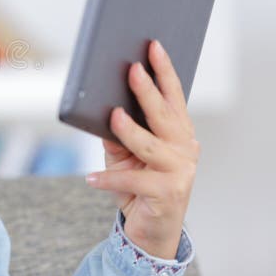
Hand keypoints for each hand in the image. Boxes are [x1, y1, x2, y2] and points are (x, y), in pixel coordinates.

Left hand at [85, 39, 199, 259]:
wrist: (150, 229)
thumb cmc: (137, 183)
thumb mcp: (124, 154)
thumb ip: (118, 133)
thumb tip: (103, 109)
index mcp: (178, 132)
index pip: (172, 96)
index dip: (164, 71)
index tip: (153, 46)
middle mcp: (185, 148)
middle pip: (163, 115)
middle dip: (147, 90)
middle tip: (132, 69)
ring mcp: (180, 171)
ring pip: (149, 145)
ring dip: (130, 130)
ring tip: (113, 116)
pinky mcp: (167, 193)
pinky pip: (132, 181)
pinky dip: (109, 179)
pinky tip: (90, 178)